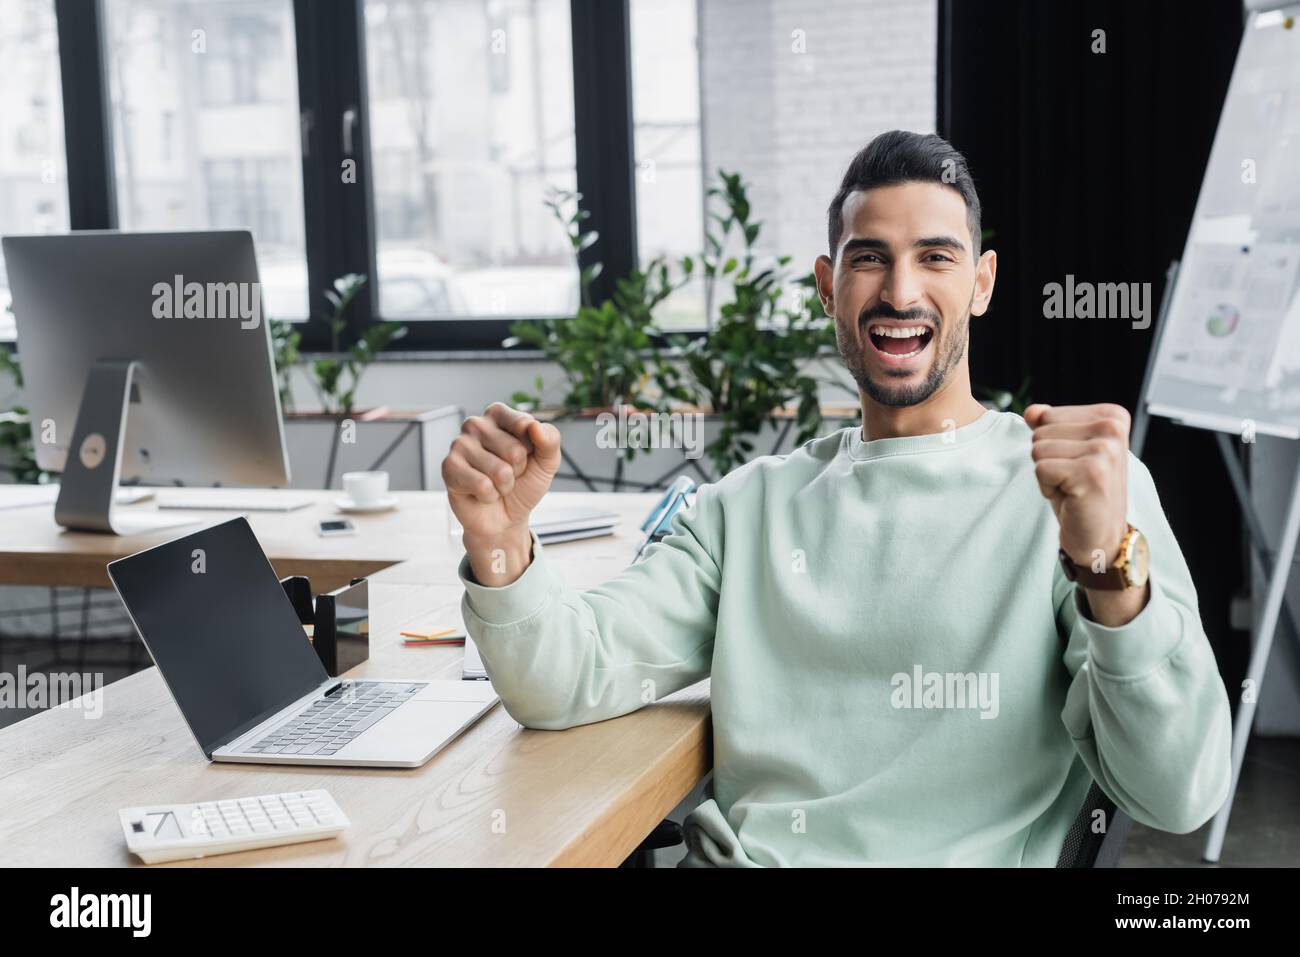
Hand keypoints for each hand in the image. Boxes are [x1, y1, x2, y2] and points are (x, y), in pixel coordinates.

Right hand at [441, 402, 561, 585]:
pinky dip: (489, 496)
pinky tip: (481, 493)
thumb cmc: (523, 484)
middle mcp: (476, 424)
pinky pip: (482, 485)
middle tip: (508, 475)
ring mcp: (460, 445)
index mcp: (498, 414)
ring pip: (500, 471)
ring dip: (504, 485)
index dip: (532, 448)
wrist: (505, 518)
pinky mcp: (449, 467)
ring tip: (495, 484)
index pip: (524, 424)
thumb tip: (533, 426)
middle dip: (518, 470)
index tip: (525, 455)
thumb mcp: (547, 462)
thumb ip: (550, 440)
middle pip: (514, 451)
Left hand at [1026, 402, 1146, 626]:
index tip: (1075, 463)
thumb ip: (1047, 424)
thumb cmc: (1079, 490)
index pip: (1047, 415)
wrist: (1100, 535)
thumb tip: (1031, 411)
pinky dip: (1047, 488)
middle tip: (1073, 479)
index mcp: (1111, 416)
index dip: (1052, 444)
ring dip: (1047, 475)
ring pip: (1038, 450)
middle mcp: (1113, 428)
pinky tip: (1070, 497)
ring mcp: (1105, 450)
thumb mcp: (1064, 451)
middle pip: (1040, 432)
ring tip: (1072, 488)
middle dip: (1047, 460)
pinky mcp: (1092, 473)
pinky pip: (1040, 469)